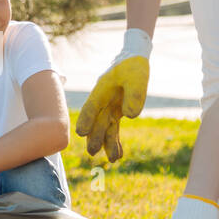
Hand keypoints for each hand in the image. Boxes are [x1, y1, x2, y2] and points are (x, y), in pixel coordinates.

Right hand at [75, 28, 150, 161]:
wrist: (135, 59)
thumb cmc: (134, 65)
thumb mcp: (138, 77)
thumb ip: (135, 94)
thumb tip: (130, 116)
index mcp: (102, 89)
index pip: (92, 106)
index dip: (87, 119)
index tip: (81, 133)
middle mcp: (103, 100)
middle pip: (97, 121)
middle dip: (95, 136)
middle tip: (93, 152)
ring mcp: (110, 106)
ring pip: (106, 128)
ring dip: (108, 143)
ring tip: (113, 160)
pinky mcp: (118, 111)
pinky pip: (115, 128)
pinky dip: (116, 140)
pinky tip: (119, 155)